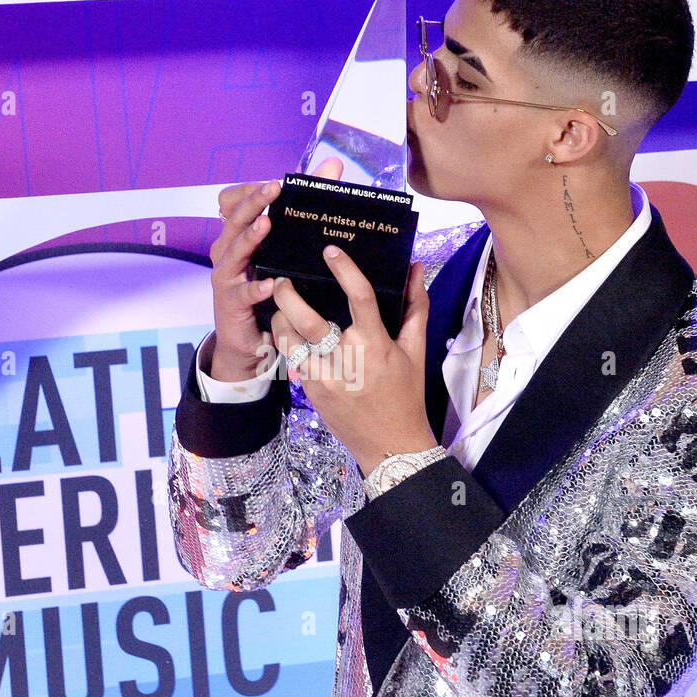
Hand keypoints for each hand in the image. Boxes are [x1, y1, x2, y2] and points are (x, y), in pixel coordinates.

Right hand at [208, 157, 343, 381]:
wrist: (249, 339)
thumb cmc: (267, 287)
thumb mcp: (284, 250)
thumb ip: (306, 206)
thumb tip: (333, 164)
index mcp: (238, 236)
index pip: (237, 203)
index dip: (251, 190)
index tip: (275, 180)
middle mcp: (228, 252)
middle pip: (235, 220)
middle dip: (254, 203)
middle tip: (273, 188)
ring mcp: (226, 278)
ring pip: (233, 252)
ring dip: (249, 238)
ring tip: (266, 225)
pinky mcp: (231, 304)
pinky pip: (242, 294)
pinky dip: (255, 288)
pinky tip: (271, 284)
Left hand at [269, 247, 436, 476]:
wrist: (391, 445)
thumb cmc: (406, 394)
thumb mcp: (416, 351)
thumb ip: (415, 306)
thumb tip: (413, 268)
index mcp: (376, 345)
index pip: (360, 297)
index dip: (344, 270)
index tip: (331, 251)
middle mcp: (348, 360)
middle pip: (307, 320)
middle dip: (287, 295)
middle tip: (282, 281)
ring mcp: (326, 378)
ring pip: (290, 341)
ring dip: (280, 320)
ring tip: (280, 307)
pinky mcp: (313, 392)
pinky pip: (292, 361)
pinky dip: (287, 344)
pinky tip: (287, 333)